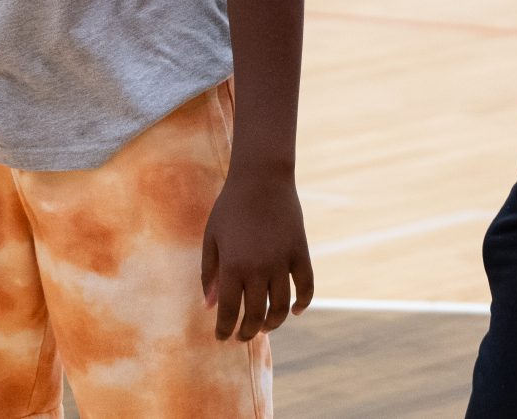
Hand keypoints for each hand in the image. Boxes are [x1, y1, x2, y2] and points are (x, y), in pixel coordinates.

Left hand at [201, 166, 314, 341]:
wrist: (262, 178)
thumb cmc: (230, 207)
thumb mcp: (212, 239)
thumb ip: (210, 274)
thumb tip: (210, 307)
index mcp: (233, 267)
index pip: (229, 312)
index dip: (225, 330)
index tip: (222, 338)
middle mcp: (259, 269)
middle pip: (256, 315)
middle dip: (247, 332)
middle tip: (242, 336)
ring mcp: (282, 262)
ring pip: (282, 307)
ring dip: (273, 323)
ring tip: (264, 326)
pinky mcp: (300, 252)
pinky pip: (306, 286)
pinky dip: (303, 303)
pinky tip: (295, 311)